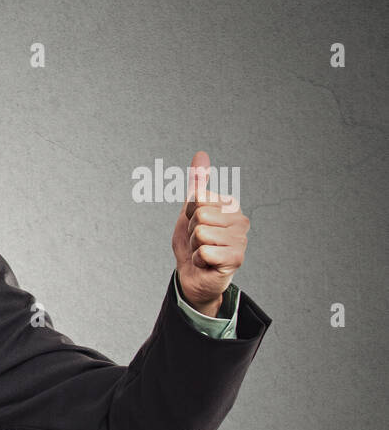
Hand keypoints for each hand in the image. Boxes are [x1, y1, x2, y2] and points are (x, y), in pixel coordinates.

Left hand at [172, 150, 248, 315]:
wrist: (192, 275)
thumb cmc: (192, 243)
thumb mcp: (189, 211)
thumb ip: (197, 183)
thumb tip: (201, 154)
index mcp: (230, 205)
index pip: (198, 198)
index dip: (188, 214)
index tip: (195, 225)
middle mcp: (240, 219)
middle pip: (200, 215)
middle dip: (191, 231)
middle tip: (198, 242)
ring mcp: (241, 239)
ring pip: (201, 233)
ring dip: (194, 247)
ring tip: (203, 252)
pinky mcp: (237, 259)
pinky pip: (204, 252)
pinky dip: (198, 260)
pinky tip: (207, 264)